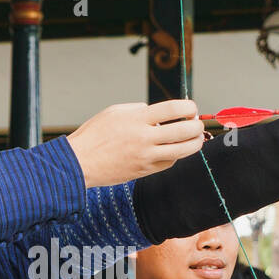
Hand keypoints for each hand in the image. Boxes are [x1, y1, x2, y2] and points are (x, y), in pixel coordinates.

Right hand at [67, 100, 203, 187]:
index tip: (191, 109)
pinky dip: (175, 156)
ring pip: (182, 151)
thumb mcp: (115, 112)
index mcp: (137, 119)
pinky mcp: (145, 171)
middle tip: (198, 124)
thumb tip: (159, 114)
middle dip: (197, 126)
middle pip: (184, 131)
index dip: (189, 108)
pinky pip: (168, 163)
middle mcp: (144, 138)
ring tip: (196, 138)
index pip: (174, 110)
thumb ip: (139, 110)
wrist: (80, 162)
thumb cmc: (94, 135)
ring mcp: (146, 157)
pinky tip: (173, 150)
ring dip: (194, 143)